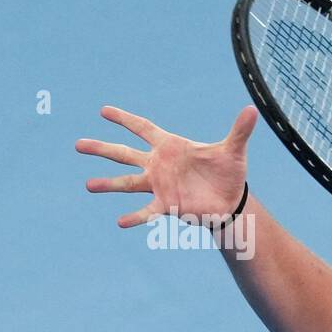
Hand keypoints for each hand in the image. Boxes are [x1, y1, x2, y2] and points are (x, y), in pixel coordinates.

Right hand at [76, 104, 257, 227]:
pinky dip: (135, 217)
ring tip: (88, 185)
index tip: (103, 110)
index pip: (142, 128)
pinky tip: (120, 222)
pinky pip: (147, 211)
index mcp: (170, 146)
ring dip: (109, 184)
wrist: (231, 201)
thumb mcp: (233, 150)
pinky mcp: (167, 204)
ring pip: (128, 183)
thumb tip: (253, 109)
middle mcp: (159, 165)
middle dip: (102, 149)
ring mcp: (160, 185)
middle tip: (78, 144)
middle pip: (124, 154)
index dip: (125, 119)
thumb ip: (240, 130)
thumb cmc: (228, 173)